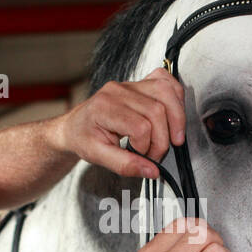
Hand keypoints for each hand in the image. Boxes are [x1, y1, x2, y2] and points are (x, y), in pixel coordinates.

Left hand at [51, 68, 184, 178]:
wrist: (75, 126)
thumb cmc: (84, 138)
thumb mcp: (97, 157)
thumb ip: (124, 165)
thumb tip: (152, 171)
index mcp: (104, 107)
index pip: (140, 127)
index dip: (146, 147)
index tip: (141, 157)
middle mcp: (118, 91)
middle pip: (157, 111)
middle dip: (162, 140)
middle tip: (154, 155)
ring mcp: (130, 84)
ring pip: (166, 93)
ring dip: (176, 118)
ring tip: (172, 137)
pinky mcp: (140, 83)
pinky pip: (165, 80)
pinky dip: (176, 96)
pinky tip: (173, 113)